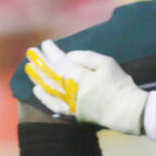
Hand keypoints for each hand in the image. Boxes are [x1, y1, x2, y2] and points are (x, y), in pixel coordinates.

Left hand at [24, 43, 146, 134]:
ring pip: (47, 88)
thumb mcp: (107, 63)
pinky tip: (37, 89)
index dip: (51, 51)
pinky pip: (52, 104)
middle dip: (39, 61)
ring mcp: (69, 103)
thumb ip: (86, 57)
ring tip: (29, 68)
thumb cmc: (119, 85)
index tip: (45, 43)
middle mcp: (69, 90)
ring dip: (36, 77)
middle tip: (30, 52)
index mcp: (78, 76)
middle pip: (49, 73)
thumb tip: (69, 56)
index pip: (59, 61)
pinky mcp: (72, 113)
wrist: (126, 112)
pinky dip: (43, 96)